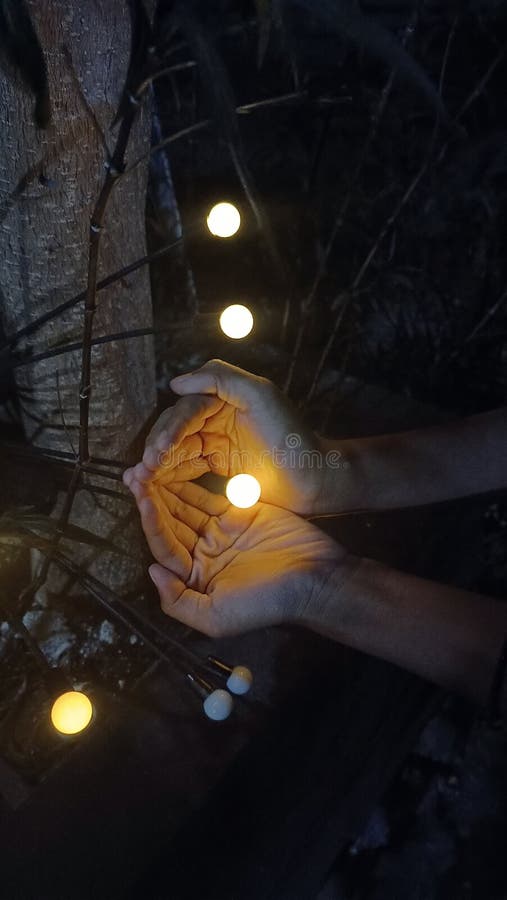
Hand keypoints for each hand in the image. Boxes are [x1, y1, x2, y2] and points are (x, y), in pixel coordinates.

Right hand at [123, 359, 337, 515]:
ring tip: (140, 481)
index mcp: (224, 396)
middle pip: (176, 429)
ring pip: (176, 449)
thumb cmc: (291, 434)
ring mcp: (216, 441)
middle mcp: (217, 415)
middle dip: (157, 448)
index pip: (186, 410)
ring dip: (157, 463)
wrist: (314, 478)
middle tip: (143, 470)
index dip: (169, 430)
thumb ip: (220, 378)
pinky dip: (170, 475)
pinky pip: (186, 467)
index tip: (156, 452)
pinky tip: (155, 487)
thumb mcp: (260, 394)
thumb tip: (176, 382)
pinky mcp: (218, 465)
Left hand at [127, 477, 346, 636]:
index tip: (140, 497)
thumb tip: (152, 571)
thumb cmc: (266, 603)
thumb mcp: (216, 618)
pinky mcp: (239, 514)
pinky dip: (192, 482)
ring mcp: (221, 532)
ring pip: (187, 506)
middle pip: (171, 523)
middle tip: (135, 474)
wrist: (315, 579)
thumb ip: (178, 601)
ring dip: (167, 488)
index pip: (165, 546)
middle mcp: (204, 554)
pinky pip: (210, 495)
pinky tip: (175, 467)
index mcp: (194, 578)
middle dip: (151, 500)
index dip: (150, 522)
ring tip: (148, 467)